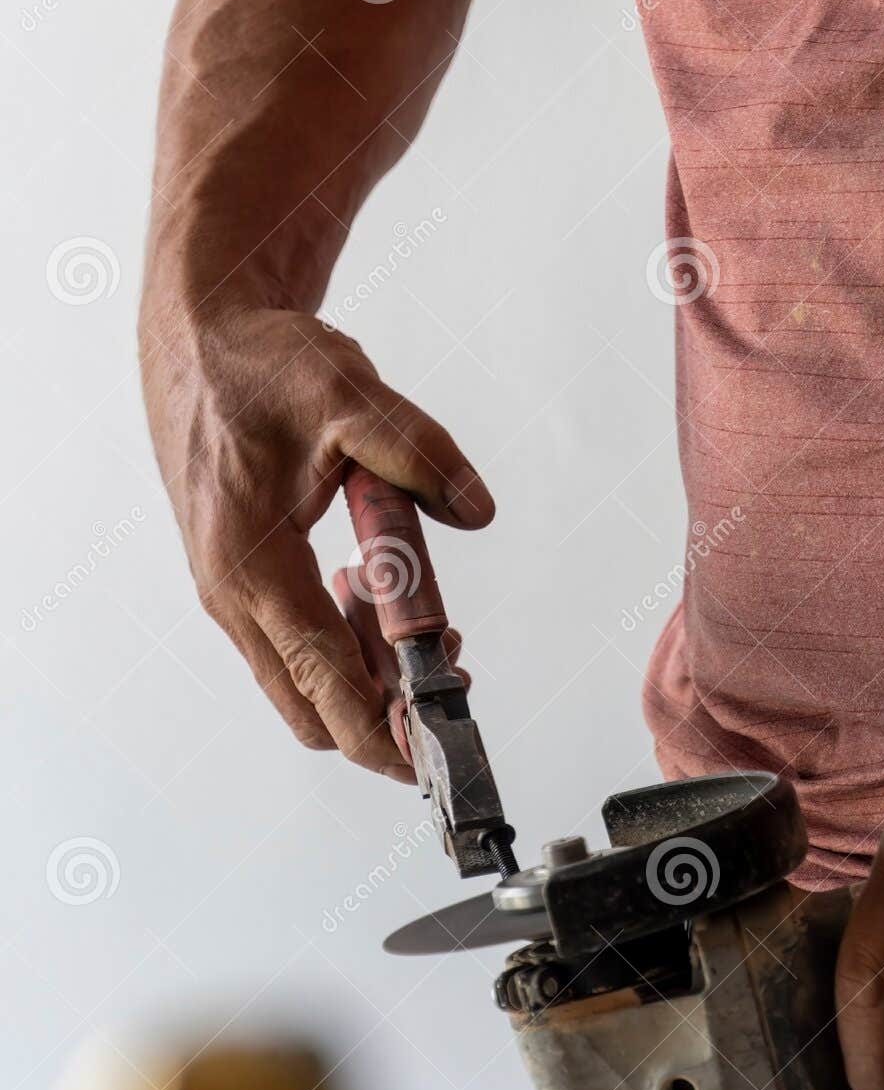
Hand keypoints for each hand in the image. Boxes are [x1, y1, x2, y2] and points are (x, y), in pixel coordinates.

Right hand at [140, 303, 493, 776]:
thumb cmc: (262, 365)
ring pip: (303, 678)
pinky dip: (343, 639)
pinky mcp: (239, 579)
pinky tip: (376, 588)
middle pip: (312, 706)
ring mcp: (230, 593)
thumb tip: (476, 510)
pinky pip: (293, 641)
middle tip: (450, 673)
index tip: (435, 751)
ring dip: (366, 671)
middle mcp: (232, 596)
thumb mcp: (349, 392)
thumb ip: (418, 452)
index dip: (382, 733)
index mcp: (252, 567)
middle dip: (385, 712)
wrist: (201, 339)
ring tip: (427, 623)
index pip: (325, 684)